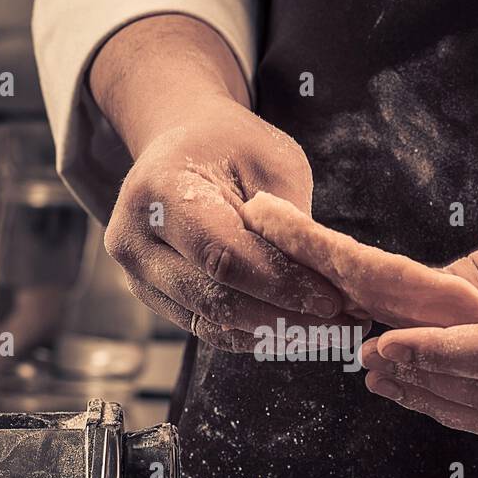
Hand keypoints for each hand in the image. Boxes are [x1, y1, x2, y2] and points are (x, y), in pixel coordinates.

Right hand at [106, 95, 355, 351]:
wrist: (180, 142)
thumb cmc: (230, 144)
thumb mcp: (269, 161)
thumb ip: (287, 220)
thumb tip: (326, 281)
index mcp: (159, 194)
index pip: (224, 255)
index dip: (280, 285)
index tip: (332, 300)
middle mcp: (136, 241)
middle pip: (214, 299)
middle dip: (284, 317)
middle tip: (342, 324)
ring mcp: (138, 275)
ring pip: (211, 323)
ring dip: (274, 332)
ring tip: (328, 331)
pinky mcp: (154, 296)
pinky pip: (206, 327)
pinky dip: (254, 334)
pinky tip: (294, 331)